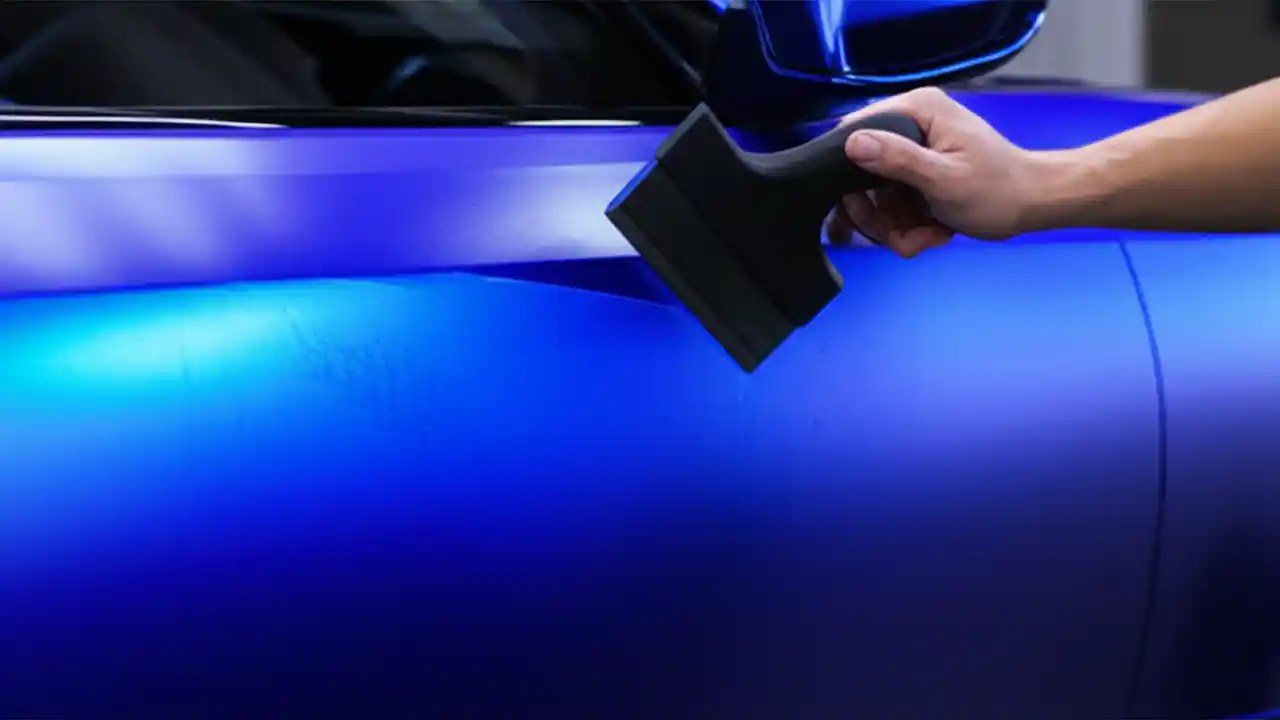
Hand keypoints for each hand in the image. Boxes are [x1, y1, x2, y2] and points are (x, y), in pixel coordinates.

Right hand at [826, 87, 1041, 257]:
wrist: (1034, 206)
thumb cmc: (996, 190)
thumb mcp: (945, 178)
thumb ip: (898, 159)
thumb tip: (851, 142)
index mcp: (917, 110)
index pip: (854, 130)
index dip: (847, 172)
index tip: (861, 207)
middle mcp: (911, 123)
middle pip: (860, 173)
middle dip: (878, 214)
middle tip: (900, 235)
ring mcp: (914, 151)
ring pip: (876, 197)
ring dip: (895, 227)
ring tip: (926, 236)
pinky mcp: (918, 174)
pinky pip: (894, 205)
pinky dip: (908, 226)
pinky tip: (933, 232)